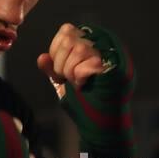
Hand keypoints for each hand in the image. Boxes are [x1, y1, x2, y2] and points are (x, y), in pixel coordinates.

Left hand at [37, 24, 137, 157]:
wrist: (100, 127)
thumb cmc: (84, 105)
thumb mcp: (64, 83)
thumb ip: (53, 69)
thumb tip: (41, 58)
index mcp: (92, 44)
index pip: (67, 30)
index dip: (56, 51)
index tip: (62, 72)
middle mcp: (105, 45)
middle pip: (70, 38)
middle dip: (61, 63)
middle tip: (69, 79)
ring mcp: (113, 55)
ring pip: (79, 48)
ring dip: (71, 70)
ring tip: (78, 83)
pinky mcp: (117, 68)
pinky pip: (89, 62)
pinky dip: (80, 75)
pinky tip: (85, 85)